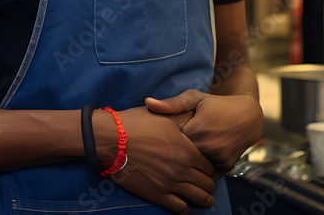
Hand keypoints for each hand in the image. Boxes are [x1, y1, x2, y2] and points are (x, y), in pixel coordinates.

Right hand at [96, 106, 215, 213]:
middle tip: (208, 184)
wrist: (113, 139)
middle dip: (209, 184)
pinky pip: (178, 207)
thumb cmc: (137, 124)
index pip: (210, 166)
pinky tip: (186, 209)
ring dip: (204, 199)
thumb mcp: (165, 118)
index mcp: (187, 150)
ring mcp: (170, 184)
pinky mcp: (156, 194)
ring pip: (198, 197)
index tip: (208, 168)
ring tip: (206, 200)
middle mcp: (183, 169)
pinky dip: (185, 210)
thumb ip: (182, 123)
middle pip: (207, 183)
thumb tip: (192, 121)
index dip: (210, 167)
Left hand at [146, 90, 263, 171]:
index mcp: (196, 129)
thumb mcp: (195, 98)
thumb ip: (172, 103)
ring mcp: (218, 157)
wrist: (248, 115)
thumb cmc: (217, 104)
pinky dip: (200, 170)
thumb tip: (147, 102)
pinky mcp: (226, 166)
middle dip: (174, 155)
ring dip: (186, 164)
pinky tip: (194, 163)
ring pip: (193, 167)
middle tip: (167, 150)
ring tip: (179, 157)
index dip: (164, 142)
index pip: (170, 143)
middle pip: (180, 158)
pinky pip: (206, 173)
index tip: (160, 139)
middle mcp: (208, 146)